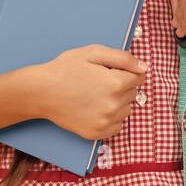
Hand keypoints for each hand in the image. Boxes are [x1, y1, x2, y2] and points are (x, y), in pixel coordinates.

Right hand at [31, 44, 147, 139]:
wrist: (41, 92)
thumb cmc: (65, 69)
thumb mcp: (93, 52)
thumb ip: (124, 58)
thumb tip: (144, 68)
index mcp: (117, 83)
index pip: (140, 77)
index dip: (127, 71)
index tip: (111, 70)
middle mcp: (115, 105)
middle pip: (133, 93)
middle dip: (122, 85)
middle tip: (99, 81)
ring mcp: (106, 121)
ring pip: (127, 109)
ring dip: (118, 102)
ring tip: (96, 94)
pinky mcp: (98, 133)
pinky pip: (118, 125)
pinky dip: (111, 117)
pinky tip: (95, 108)